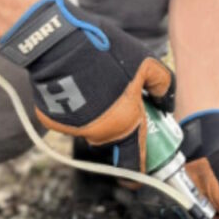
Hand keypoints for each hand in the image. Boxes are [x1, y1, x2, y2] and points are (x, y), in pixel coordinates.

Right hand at [0, 0, 174, 170]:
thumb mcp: (145, 61)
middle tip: (120, 102)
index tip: (139, 174)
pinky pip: (68, 117)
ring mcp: (72, 128)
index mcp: (124, 123)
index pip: (133, 161)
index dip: (138, 169)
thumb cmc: (105, 53)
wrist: (58, 44)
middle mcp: (98, 133)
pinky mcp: (52, 118)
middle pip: (112, 139)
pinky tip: (74, 82)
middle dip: (118, 126)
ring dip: (96, 114)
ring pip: (90, 127)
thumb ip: (163, 84)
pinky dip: (73, 106)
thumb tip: (166, 103)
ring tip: (96, 83)